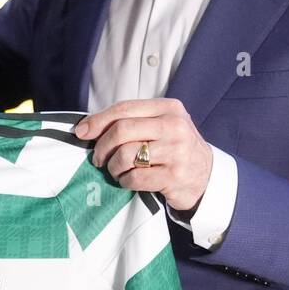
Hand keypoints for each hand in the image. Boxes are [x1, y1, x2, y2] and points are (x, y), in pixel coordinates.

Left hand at [75, 98, 212, 210]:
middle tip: (98, 159)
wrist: (207, 177)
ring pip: (126, 155)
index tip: (81, 132)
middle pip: (122, 130)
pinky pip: (135, 178)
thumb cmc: (175, 149)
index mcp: (169, 108)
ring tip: (116, 171)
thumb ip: (132, 121)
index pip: (125, 108)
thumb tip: (86, 127)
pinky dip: (125, 181)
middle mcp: (175, 126)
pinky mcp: (174, 176)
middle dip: (102, 146)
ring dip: (113, 167)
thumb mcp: (161, 126)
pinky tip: (129, 181)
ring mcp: (177, 151)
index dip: (98, 120)